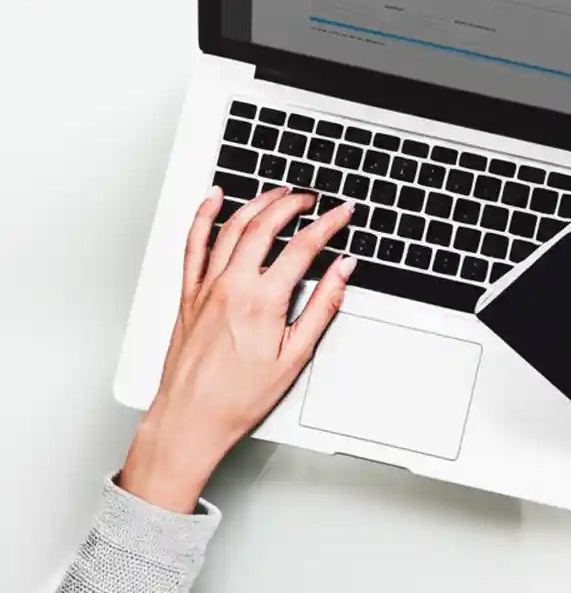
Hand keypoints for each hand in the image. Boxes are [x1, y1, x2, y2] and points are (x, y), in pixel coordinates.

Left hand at [119, 185, 355, 512]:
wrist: (192, 417)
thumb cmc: (239, 396)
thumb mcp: (295, 355)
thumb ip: (322, 306)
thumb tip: (342, 272)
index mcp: (262, 301)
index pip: (303, 247)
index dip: (328, 224)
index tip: (342, 213)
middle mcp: (231, 286)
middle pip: (265, 226)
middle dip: (292, 203)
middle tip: (312, 197)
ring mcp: (206, 286)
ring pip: (231, 227)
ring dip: (257, 202)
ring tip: (277, 192)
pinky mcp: (188, 293)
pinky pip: (193, 244)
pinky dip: (203, 216)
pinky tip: (213, 199)